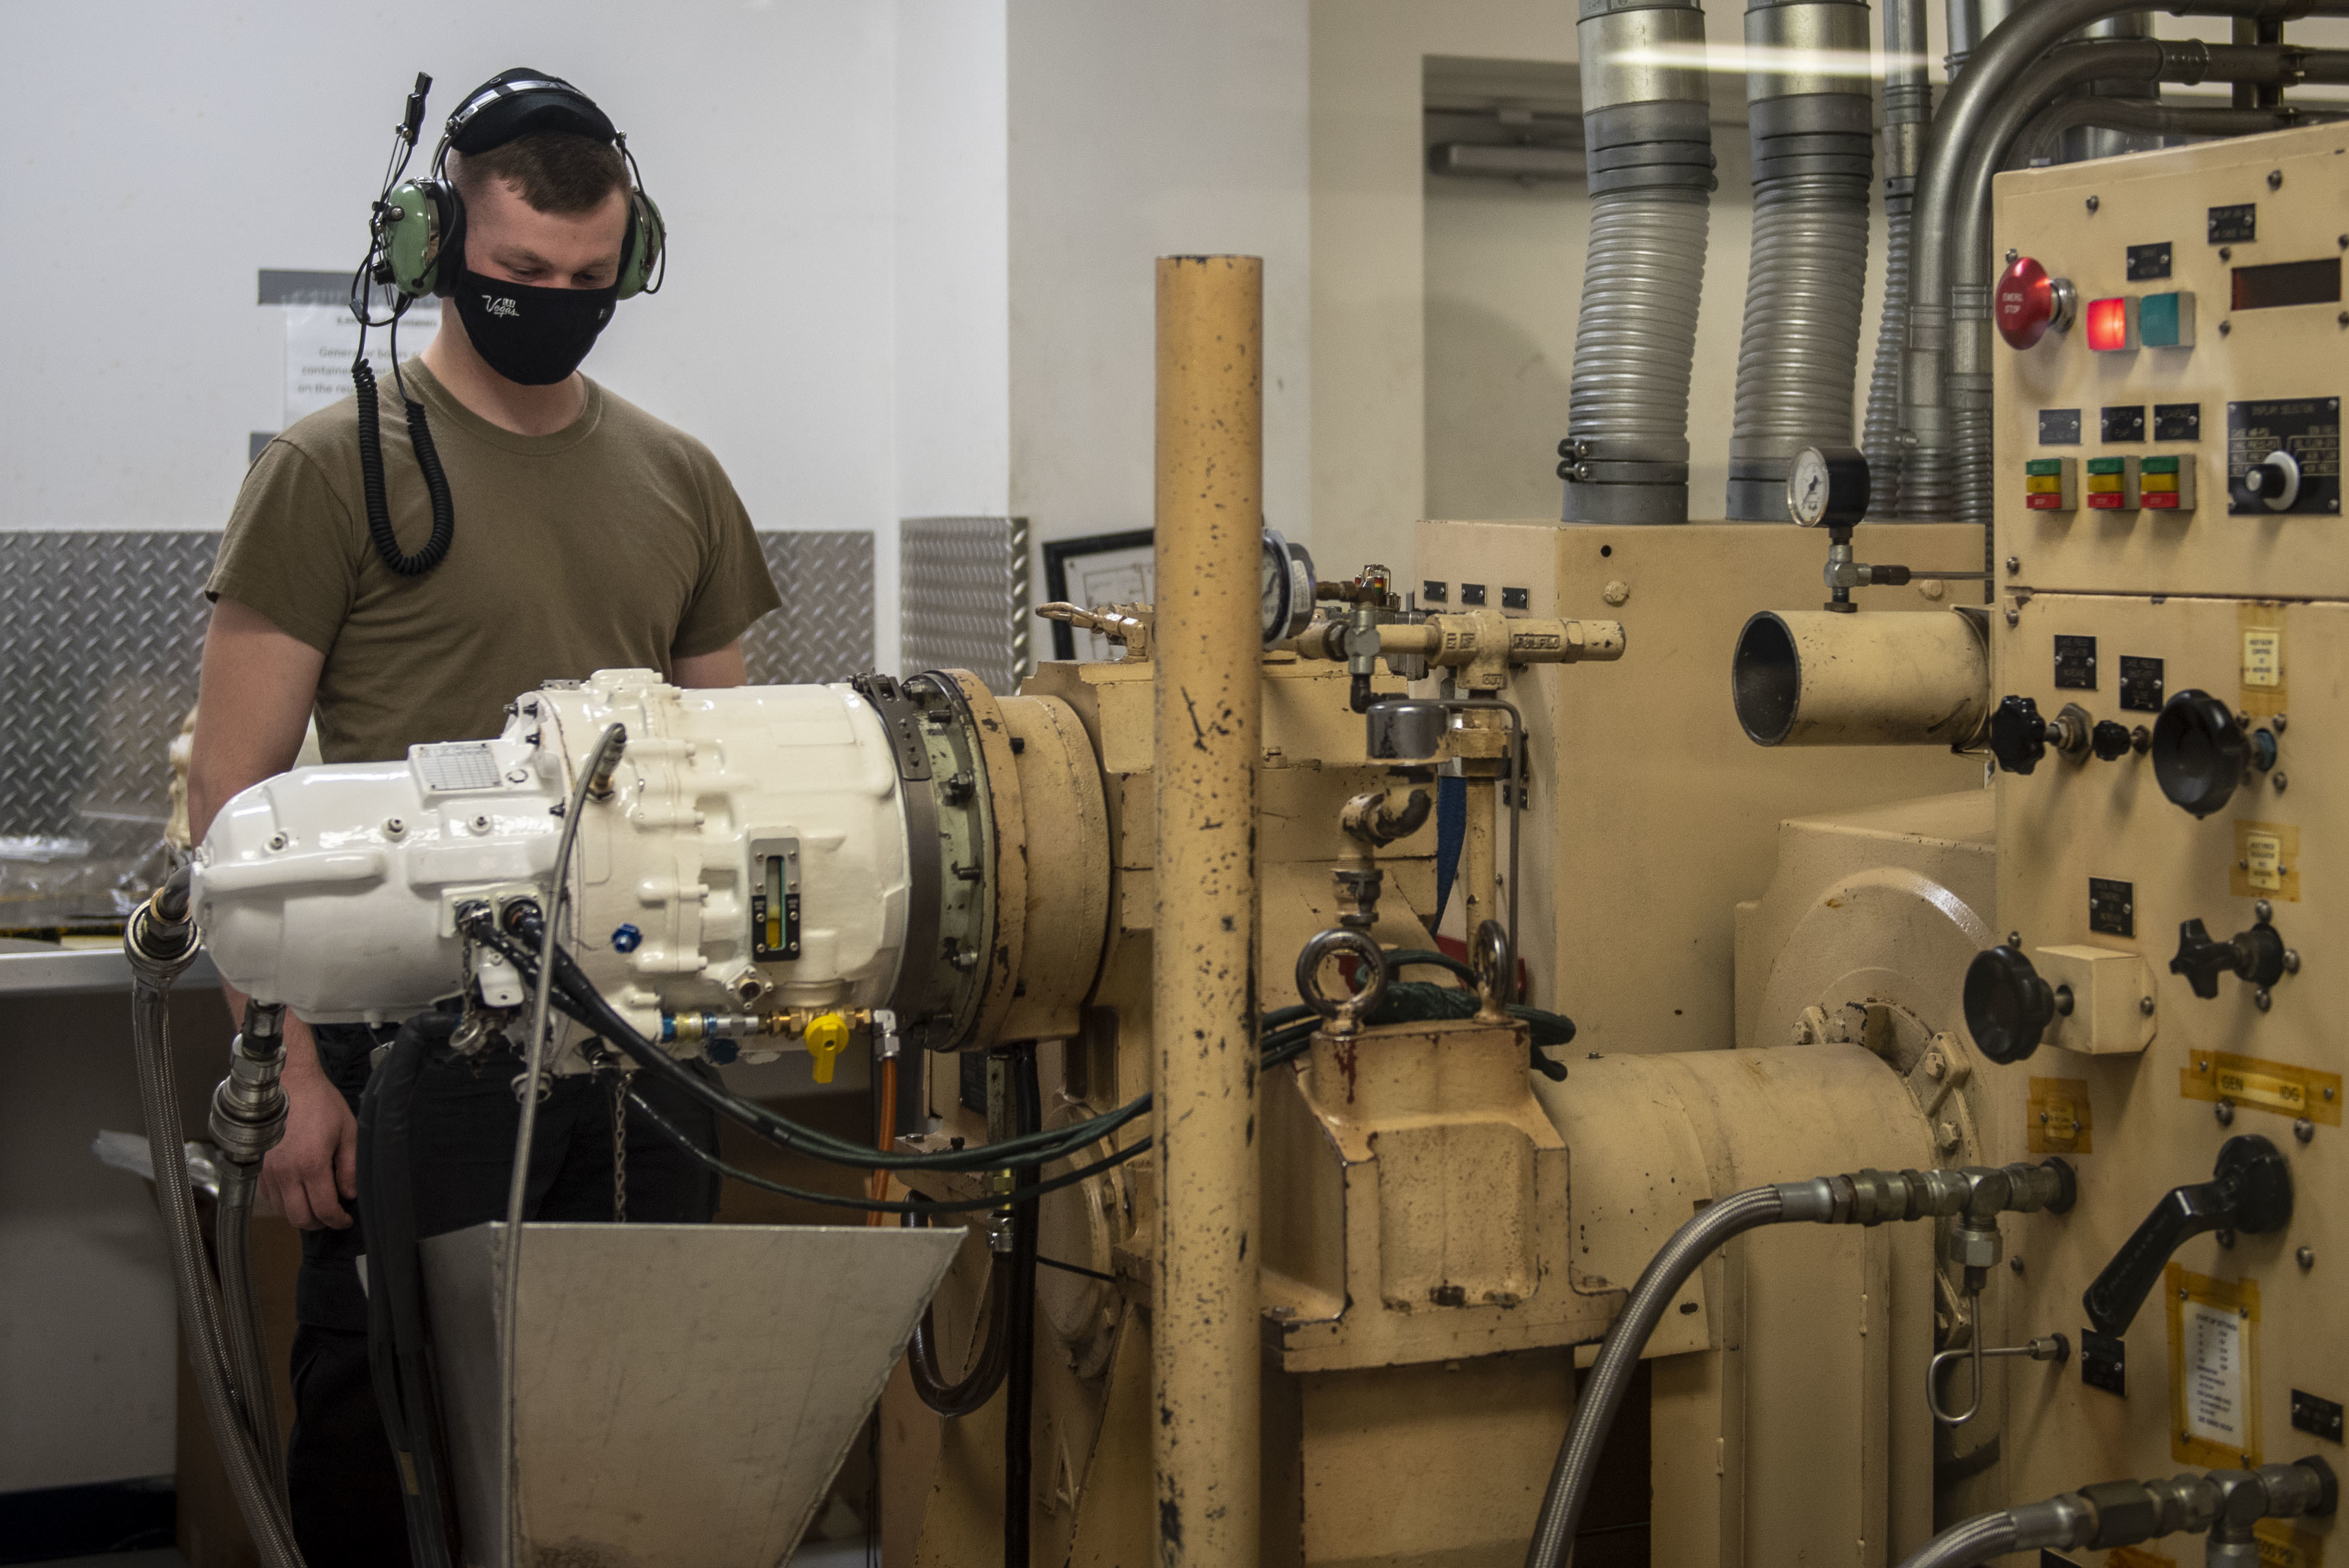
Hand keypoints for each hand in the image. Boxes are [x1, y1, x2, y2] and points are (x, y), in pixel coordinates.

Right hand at [258, 1017, 357, 1229]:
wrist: (288, 1083)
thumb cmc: (319, 1103)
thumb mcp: (347, 1131)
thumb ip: (350, 1167)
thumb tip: (350, 1194)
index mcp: (311, 1165)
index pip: (324, 1209)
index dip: (338, 1220)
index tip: (346, 1219)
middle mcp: (286, 1173)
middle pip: (300, 1218)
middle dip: (319, 1223)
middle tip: (332, 1215)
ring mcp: (269, 1172)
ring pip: (283, 1211)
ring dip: (300, 1213)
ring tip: (317, 1203)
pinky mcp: (259, 1167)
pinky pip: (269, 1197)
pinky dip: (284, 1202)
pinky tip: (298, 1191)